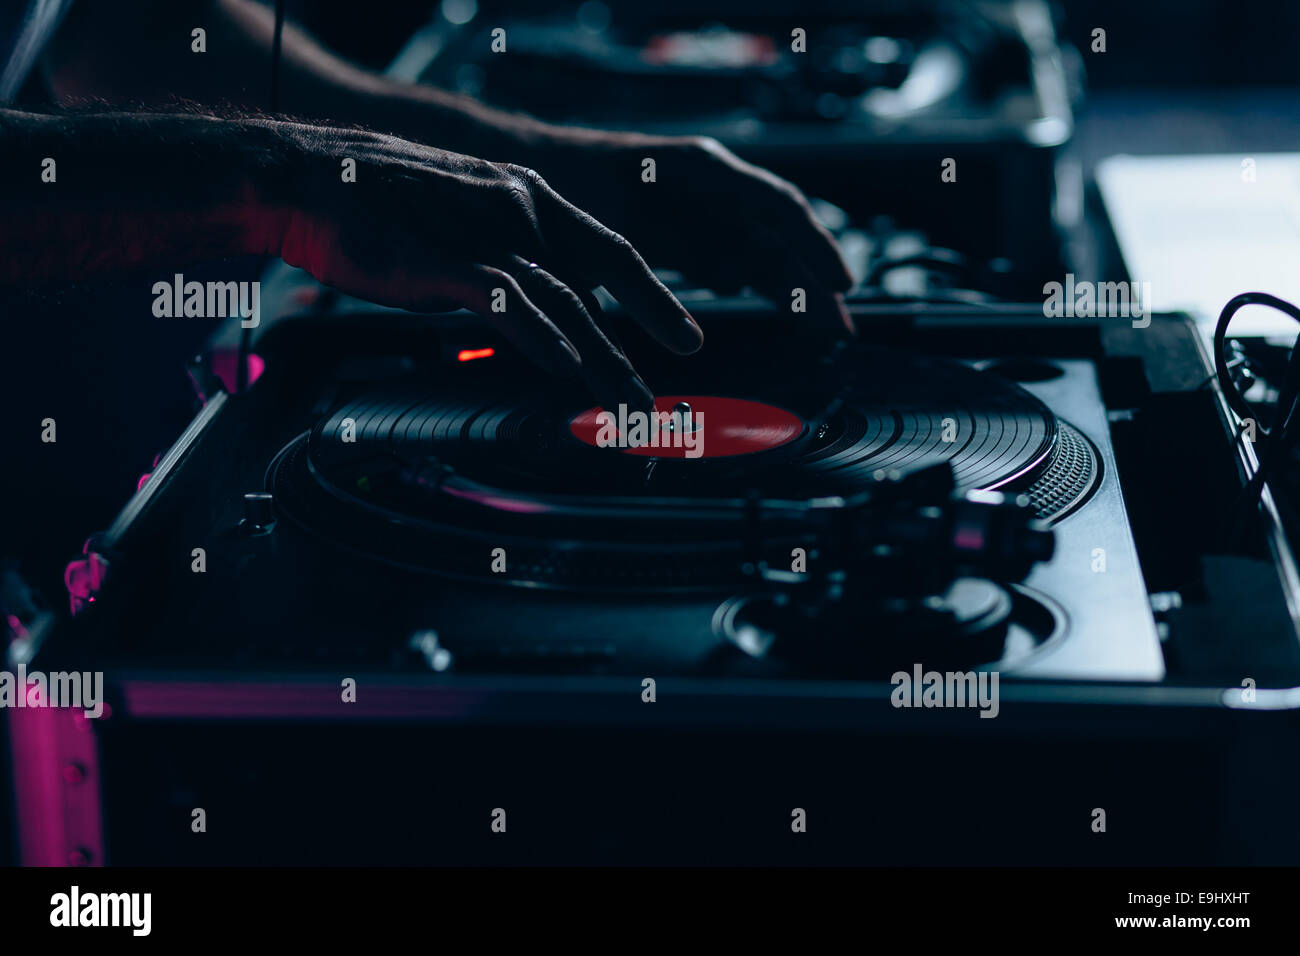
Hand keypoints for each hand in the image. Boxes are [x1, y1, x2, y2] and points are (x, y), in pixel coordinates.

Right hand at [263, 123, 701, 415]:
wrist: (315, 181)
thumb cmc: (385, 208)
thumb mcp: (467, 230)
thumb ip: (509, 264)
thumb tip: (539, 308)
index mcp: (531, 200)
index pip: (611, 250)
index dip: (654, 295)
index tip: (686, 336)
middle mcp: (521, 210)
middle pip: (601, 280)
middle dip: (645, 337)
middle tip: (673, 388)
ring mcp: (487, 233)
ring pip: (565, 301)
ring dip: (602, 358)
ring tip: (628, 403)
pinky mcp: (448, 261)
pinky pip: (509, 302)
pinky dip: (542, 338)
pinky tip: (567, 368)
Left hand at [532, 133, 855, 334]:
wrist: (536, 168)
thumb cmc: (570, 181)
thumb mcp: (611, 216)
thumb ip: (656, 254)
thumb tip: (710, 293)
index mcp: (703, 170)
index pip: (778, 207)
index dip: (814, 247)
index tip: (840, 284)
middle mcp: (713, 188)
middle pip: (779, 236)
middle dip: (813, 281)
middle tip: (842, 327)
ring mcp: (702, 212)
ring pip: (761, 253)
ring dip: (791, 290)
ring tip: (824, 328)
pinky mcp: (687, 237)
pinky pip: (732, 262)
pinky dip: (754, 286)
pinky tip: (771, 310)